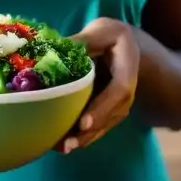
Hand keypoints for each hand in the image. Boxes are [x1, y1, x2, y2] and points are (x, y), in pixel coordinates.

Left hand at [57, 17, 139, 153]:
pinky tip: (62, 144)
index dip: (102, 108)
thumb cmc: (109, 36)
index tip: (83, 123)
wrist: (121, 43)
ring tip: (61, 148)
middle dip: (89, 132)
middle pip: (111, 115)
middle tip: (66, 144)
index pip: (118, 91)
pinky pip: (98, 124)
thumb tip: (53, 49)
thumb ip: (82, 41)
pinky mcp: (108, 109)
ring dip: (84, 138)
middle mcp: (127, 91)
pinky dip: (82, 135)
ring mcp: (119, 103)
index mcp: (127, 69)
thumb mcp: (100, 32)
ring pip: (104, 124)